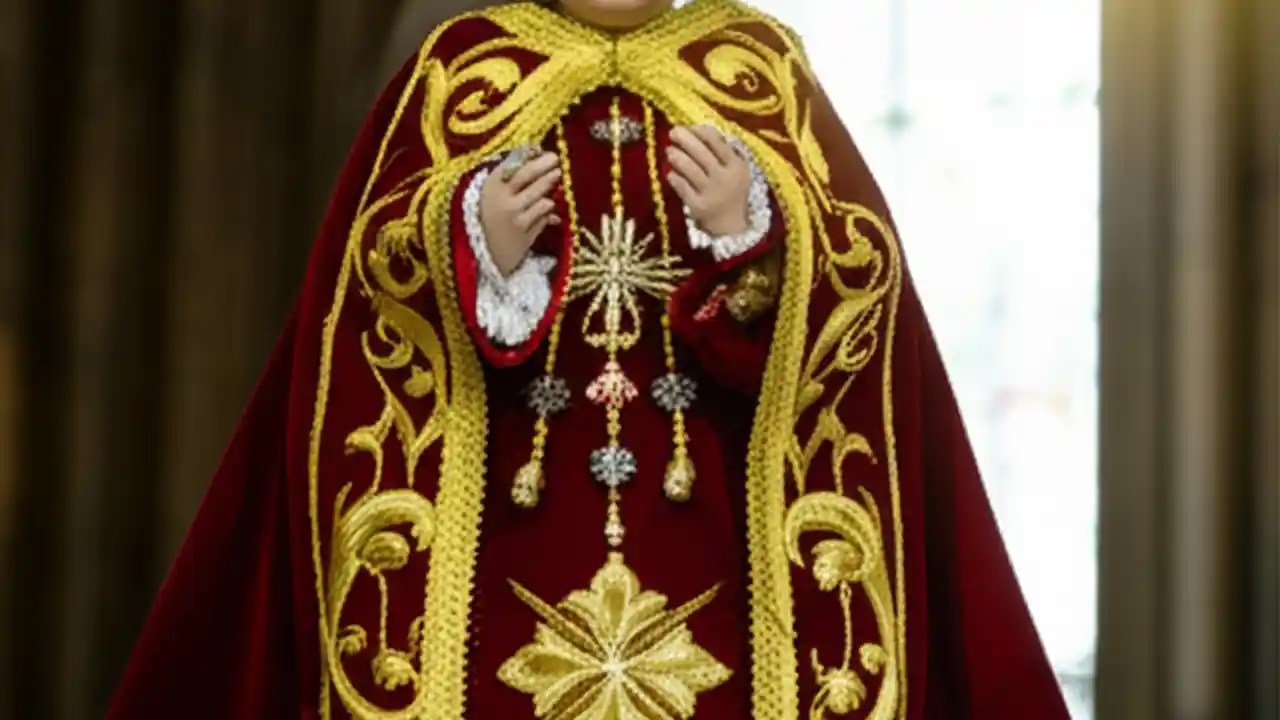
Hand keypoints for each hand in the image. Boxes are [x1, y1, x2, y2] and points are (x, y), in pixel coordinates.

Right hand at [480, 150, 561, 276]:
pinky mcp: (526, 236)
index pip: (515, 165)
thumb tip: (535, 155)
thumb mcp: (491, 194)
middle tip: (556, 162)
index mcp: (491, 187)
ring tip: (554, 181)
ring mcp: (516, 219)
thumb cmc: (488, 218)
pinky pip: (544, 218)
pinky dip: (547, 213)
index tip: (544, 151)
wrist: (482, 254)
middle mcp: (503, 201)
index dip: (532, 156)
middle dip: (546, 167)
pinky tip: (545, 209)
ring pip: (542, 198)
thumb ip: (509, 176)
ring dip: (550, 190)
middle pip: (530, 177)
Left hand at [666, 125, 751, 236]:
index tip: (688, 127)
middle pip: (702, 154)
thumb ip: (723, 150)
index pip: (716, 142)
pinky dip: (675, 178)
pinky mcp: (698, 207)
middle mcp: (724, 178)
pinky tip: (670, 173)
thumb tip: (699, 129)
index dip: (700, 132)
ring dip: (677, 157)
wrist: (732, 226)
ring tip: (669, 150)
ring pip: (690, 170)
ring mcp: (710, 193)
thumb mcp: (736, 170)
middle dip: (685, 140)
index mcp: (735, 165)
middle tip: (673, 132)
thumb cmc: (732, 191)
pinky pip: (683, 188)